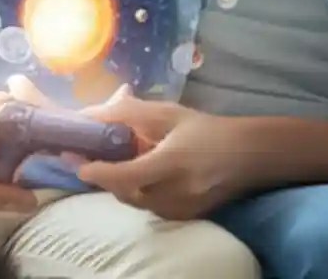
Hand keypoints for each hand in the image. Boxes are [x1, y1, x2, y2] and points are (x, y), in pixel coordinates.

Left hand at [75, 90, 249, 220]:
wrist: (249, 155)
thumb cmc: (207, 130)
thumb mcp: (169, 114)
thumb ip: (129, 112)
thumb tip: (93, 113)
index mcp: (174, 163)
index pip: (128, 175)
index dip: (100, 172)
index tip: (78, 164)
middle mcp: (177, 191)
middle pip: (126, 192)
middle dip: (104, 176)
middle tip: (86, 158)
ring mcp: (181, 209)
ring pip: (135, 201)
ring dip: (119, 184)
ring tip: (111, 162)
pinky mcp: (184, 216)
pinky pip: (149, 206)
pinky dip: (137, 192)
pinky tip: (136, 175)